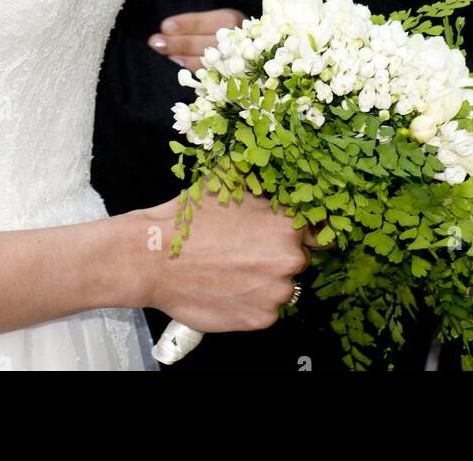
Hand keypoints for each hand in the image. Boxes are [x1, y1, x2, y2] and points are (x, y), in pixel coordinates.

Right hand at [141, 190, 316, 332]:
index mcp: (286, 224)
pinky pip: (267, 309)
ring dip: (266, 279)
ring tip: (233, 268)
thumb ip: (259, 173)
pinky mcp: (261, 319)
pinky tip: (228, 286)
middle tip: (248, 248)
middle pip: (299, 259)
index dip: (301, 229)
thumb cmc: (190, 217)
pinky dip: (252, 301)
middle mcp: (289, 260)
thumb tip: (274, 153)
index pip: (318, 230)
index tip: (285, 231)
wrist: (154, 257)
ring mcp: (276, 293)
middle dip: (279, 254)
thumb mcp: (227, 178)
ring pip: (283, 286)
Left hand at [148, 0, 246, 71]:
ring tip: (158, 53)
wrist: (220, 43)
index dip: (191, 23)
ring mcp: (232, 62)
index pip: (217, 21)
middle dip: (180, 43)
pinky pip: (205, 77)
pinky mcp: (223, 78)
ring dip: (180, 58)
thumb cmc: (209, 17)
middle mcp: (238, 42)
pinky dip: (187, 72)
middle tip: (155, 42)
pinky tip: (171, 67)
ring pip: (207, 62)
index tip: (166, 25)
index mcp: (236, 20)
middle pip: (211, 43)